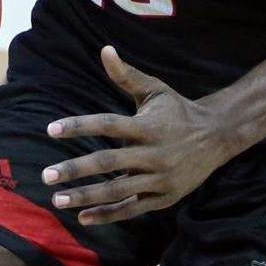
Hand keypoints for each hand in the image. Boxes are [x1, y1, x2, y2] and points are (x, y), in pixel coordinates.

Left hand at [41, 47, 240, 225]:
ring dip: (86, 197)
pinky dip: (108, 214)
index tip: (50, 129)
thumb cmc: (178, 110)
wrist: (218, 136)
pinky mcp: (165, 197)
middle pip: (109, 162)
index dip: (79, 126)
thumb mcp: (155, 90)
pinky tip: (83, 216)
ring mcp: (160, 178)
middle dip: (76, 169)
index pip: (108, 124)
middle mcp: (154, 153)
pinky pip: (133, 209)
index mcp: (148, 126)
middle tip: (46, 175)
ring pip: (118, 190)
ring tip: (57, 199)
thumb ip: (126, 75)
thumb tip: (105, 50)